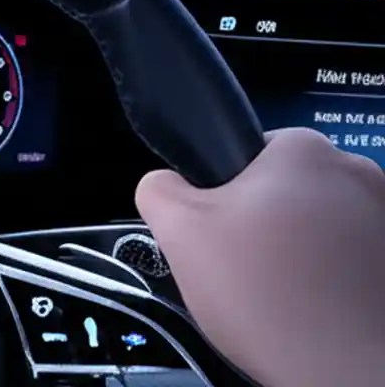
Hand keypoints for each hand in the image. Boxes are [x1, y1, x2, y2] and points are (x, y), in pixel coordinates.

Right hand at [137, 127, 384, 386]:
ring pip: (324, 224)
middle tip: (246, 270)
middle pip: (289, 190)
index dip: (225, 196)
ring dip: (304, 249)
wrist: (349, 369)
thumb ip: (159, 190)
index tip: (221, 237)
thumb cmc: (263, 292)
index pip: (248, 156)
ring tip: (284, 295)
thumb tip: (163, 183)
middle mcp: (355, 170)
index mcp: (301, 149)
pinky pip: (353, 255)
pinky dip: (335, 275)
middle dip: (266, 223)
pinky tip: (318, 306)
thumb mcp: (179, 233)